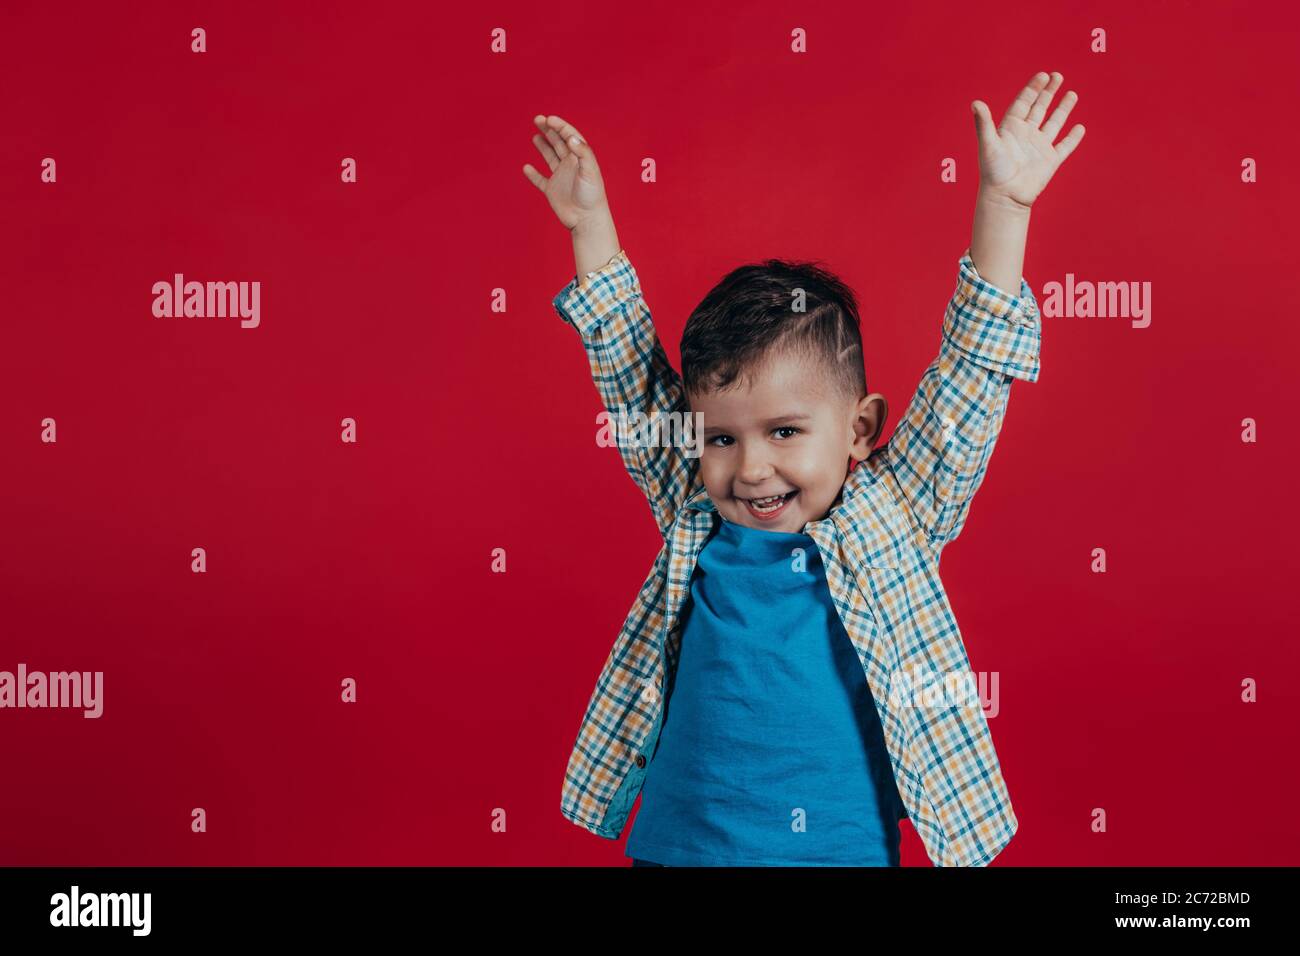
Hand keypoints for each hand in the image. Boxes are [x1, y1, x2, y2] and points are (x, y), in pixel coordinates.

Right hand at [522, 114, 610, 231]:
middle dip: (549, 130)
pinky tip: (526, 168)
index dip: (560, 126)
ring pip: (550, 157)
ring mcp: (560, 177)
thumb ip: (582, 152)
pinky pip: (540, 180)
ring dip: (543, 146)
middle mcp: (570, 165)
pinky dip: (533, 174)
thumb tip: (570, 137)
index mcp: (580, 158)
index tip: (549, 119)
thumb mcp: (590, 171)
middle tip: (538, 119)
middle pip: (559, 142)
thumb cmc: (592, 196)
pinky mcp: (552, 191)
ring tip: (535, 136)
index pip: (569, 136)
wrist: (587, 220)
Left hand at [971, 72, 1084, 210]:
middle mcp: (1025, 135)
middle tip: (1058, 75)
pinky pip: (1064, 147)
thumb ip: (983, 123)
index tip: (1043, 76)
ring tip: (1072, 93)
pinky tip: (1080, 128)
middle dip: (1048, 92)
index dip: (1032, 89)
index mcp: (1010, 129)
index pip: (1023, 103)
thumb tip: (975, 103)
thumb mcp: (988, 144)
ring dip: (1063, 109)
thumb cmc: (993, 172)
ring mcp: (1039, 147)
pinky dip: (1073, 138)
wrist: (1005, 197)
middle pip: (1039, 108)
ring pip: (1054, 123)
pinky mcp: (1050, 161)